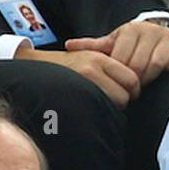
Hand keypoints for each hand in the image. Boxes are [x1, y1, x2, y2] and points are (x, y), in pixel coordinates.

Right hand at [18, 43, 138, 105]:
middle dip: (124, 101)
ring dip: (112, 108)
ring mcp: (82, 83)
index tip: (128, 93)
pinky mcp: (74, 96)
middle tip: (113, 101)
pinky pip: (97, 110)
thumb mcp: (89, 56)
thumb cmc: (65, 65)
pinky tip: (91, 108)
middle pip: (126, 95)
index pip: (132, 78)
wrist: (33, 67)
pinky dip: (99, 113)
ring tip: (100, 103)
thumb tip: (135, 84)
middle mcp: (92, 69)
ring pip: (114, 105)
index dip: (134, 89)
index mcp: (99, 59)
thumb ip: (111, 67)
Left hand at [67, 20, 168, 87]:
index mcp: (131, 29)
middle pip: (139, 63)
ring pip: (156, 65)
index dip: (119, 74)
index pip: (122, 58)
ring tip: (144, 84)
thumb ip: (94, 46)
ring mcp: (168, 37)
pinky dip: (168, 70)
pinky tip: (161, 76)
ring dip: (149, 78)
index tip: (118, 83)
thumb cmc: (133, 43)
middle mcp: (150, 30)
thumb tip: (69, 45)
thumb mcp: (113, 42)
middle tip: (131, 90)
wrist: (160, 33)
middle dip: (134, 80)